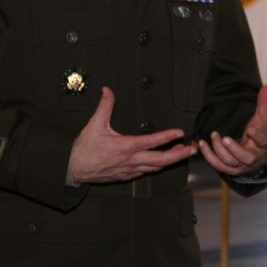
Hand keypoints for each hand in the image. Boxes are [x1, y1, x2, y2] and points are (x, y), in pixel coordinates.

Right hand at [68, 87, 196, 183]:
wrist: (74, 169)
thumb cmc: (84, 148)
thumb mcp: (95, 125)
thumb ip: (105, 106)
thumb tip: (107, 90)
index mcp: (125, 147)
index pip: (152, 141)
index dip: (168, 137)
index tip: (180, 132)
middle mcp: (131, 160)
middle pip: (161, 160)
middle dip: (178, 155)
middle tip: (192, 150)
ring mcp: (130, 170)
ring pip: (156, 168)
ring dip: (170, 161)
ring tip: (182, 153)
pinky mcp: (127, 176)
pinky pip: (146, 172)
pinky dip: (157, 167)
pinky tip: (163, 162)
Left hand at [198, 83, 266, 175]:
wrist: (257, 155)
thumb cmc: (259, 133)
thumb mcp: (262, 118)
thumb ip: (264, 102)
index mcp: (263, 144)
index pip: (262, 141)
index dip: (257, 136)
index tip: (250, 130)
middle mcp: (253, 158)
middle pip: (245, 157)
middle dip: (234, 149)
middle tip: (224, 138)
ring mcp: (241, 165)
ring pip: (229, 162)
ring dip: (219, 150)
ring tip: (214, 135)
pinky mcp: (230, 169)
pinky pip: (218, 165)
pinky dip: (209, 156)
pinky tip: (202, 144)